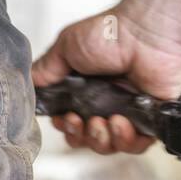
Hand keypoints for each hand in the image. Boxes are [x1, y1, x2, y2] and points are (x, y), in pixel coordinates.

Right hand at [32, 6, 180, 154]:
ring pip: (110, 146)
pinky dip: (126, 141)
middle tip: (82, 122)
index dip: (67, 128)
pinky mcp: (150, 120)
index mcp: (88, 92)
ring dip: (101, 140)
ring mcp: (130, 113)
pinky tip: (120, 122)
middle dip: (81, 137)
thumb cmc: (110, 34)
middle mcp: (108, 104)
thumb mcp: (66, 48)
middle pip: (88, 140)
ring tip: (102, 122)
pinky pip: (136, 145)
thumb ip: (46, 70)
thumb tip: (30, 87)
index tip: (65, 119)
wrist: (144, 33)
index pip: (72, 124)